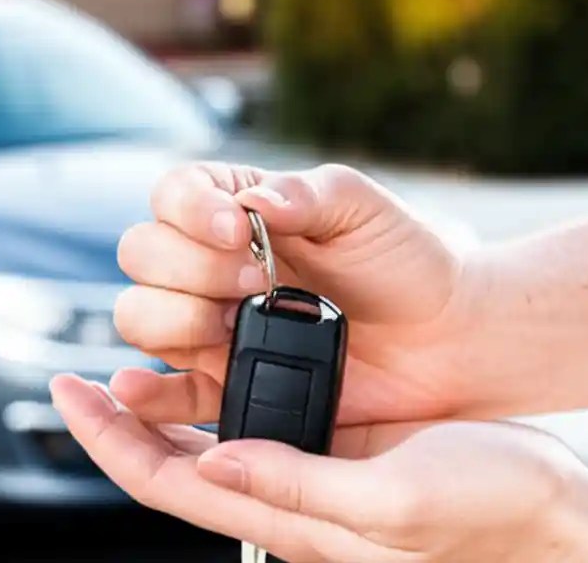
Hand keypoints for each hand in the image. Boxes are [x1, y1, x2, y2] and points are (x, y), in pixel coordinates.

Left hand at [49, 375, 587, 562]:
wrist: (548, 511)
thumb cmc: (485, 508)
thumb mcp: (389, 496)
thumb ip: (297, 484)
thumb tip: (212, 462)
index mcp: (286, 519)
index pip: (165, 481)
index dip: (107, 441)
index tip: (67, 392)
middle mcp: (282, 502)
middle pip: (168, 466)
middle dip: (114, 425)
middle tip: (71, 378)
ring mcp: (301, 480)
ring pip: (201, 449)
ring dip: (154, 412)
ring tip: (120, 371)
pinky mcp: (327, 457)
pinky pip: (246, 433)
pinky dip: (209, 403)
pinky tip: (204, 376)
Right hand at [111, 162, 488, 425]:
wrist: (448, 341)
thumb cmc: (405, 262)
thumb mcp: (364, 209)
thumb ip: (308, 193)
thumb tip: (255, 201)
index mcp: (233, 209)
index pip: (171, 194)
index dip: (188, 210)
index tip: (236, 230)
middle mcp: (206, 265)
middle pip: (142, 254)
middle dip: (189, 267)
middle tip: (256, 281)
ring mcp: (207, 325)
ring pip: (140, 316)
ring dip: (176, 319)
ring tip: (236, 324)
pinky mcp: (220, 383)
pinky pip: (164, 393)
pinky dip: (145, 393)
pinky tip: (139, 389)